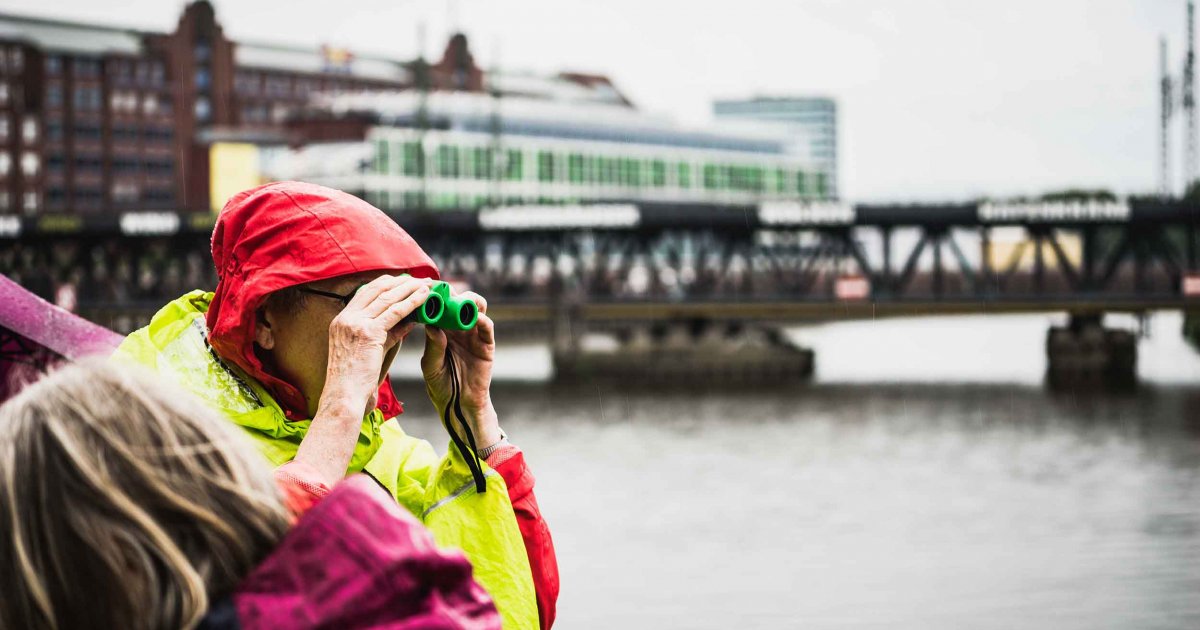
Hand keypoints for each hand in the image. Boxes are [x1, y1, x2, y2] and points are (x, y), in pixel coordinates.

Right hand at [322, 274, 432, 411]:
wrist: (343, 397)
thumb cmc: (355, 381)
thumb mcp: (370, 351)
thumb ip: (387, 334)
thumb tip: (407, 321)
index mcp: (341, 321)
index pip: (366, 293)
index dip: (387, 284)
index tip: (405, 281)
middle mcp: (346, 318)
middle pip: (377, 289)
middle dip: (401, 282)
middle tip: (420, 279)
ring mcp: (355, 323)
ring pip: (387, 297)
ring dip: (410, 288)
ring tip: (427, 284)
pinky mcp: (368, 333)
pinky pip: (395, 312)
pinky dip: (412, 301)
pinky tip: (425, 297)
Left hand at [421, 289, 502, 446]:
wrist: (458, 404)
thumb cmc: (440, 384)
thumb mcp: (430, 366)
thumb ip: (433, 347)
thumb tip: (432, 326)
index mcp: (441, 330)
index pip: (440, 306)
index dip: (435, 297)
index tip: (427, 290)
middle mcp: (458, 328)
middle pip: (459, 301)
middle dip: (453, 294)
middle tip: (445, 294)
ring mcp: (473, 334)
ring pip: (476, 307)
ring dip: (469, 301)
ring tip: (461, 303)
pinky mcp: (486, 344)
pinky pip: (487, 326)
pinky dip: (482, 319)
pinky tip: (474, 318)